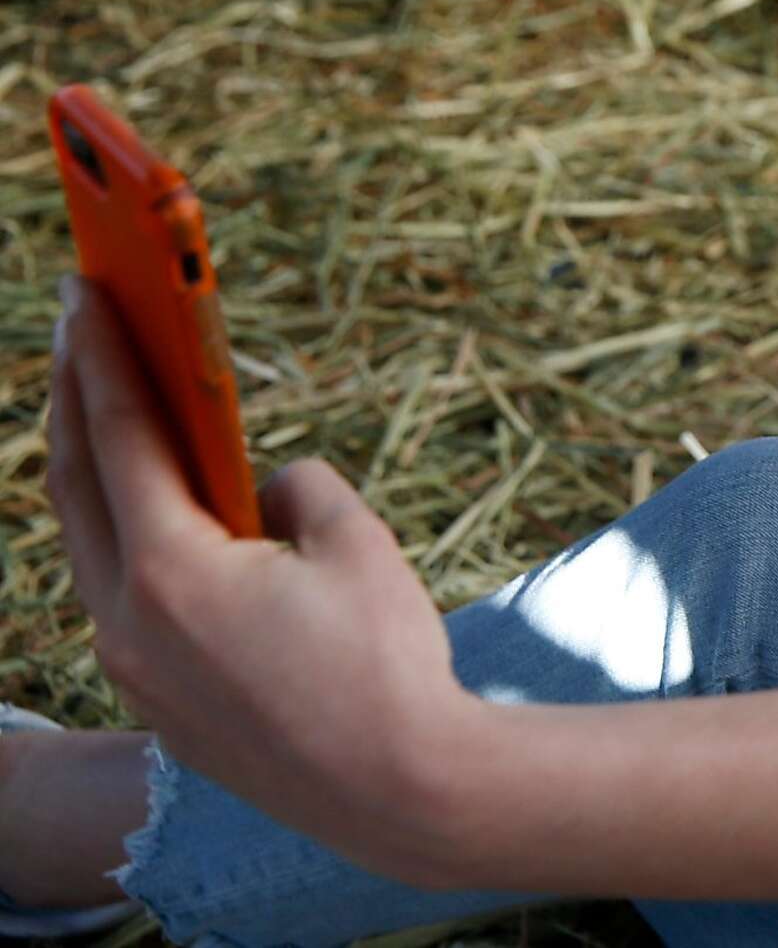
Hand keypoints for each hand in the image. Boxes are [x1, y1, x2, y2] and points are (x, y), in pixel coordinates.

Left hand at [44, 277, 475, 884]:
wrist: (396, 789)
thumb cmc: (384, 660)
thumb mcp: (355, 542)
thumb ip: (295, 489)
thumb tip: (262, 492)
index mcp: (172, 570)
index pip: (120, 437)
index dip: (100, 359)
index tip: (83, 297)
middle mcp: (127, 620)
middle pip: (74, 487)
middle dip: (71, 400)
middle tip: (77, 331)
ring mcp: (133, 667)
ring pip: (90, 544)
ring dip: (92, 468)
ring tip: (105, 410)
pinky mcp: (158, 698)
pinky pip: (121, 593)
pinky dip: (124, 532)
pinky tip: (155, 511)